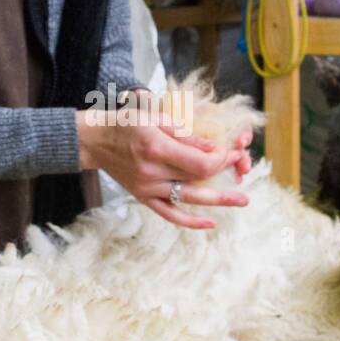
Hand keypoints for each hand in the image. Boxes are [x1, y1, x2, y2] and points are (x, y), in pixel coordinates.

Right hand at [76, 93, 249, 228]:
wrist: (95, 140)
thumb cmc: (125, 123)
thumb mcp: (155, 117)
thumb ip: (184, 134)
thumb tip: (211, 147)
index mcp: (156, 148)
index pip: (199, 162)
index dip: (220, 159)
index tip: (230, 151)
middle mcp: (152, 172)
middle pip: (198, 180)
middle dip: (224, 175)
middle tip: (244, 172)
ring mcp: (147, 188)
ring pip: (188, 198)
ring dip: (218, 200)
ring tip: (242, 200)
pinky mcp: (142, 197)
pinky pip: (169, 214)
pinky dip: (190, 221)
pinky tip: (210, 223)